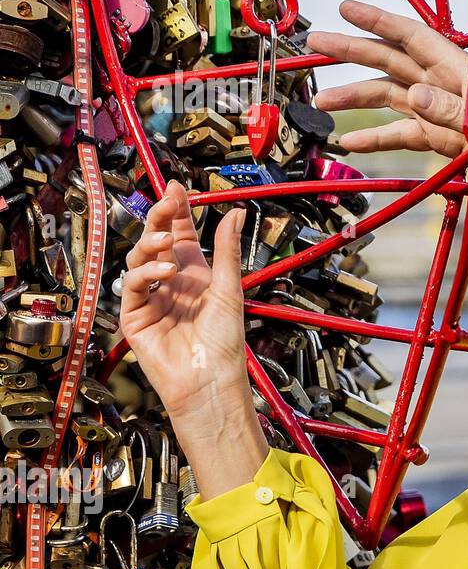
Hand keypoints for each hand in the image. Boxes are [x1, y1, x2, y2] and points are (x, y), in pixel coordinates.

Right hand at [117, 181, 262, 460]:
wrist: (210, 379)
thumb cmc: (224, 342)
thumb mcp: (229, 288)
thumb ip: (227, 250)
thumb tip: (235, 212)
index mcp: (195, 274)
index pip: (181, 235)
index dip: (177, 212)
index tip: (177, 188)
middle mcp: (172, 284)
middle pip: (156, 242)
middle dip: (158, 220)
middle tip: (166, 202)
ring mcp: (151, 299)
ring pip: (139, 260)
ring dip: (151, 246)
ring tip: (168, 245)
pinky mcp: (135, 317)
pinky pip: (131, 287)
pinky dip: (145, 273)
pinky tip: (164, 272)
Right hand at [308, 0, 467, 226]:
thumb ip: (455, 113)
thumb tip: (411, 97)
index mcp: (464, 71)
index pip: (415, 38)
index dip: (381, 21)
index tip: (347, 7)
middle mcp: (449, 86)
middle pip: (393, 62)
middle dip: (355, 51)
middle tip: (316, 43)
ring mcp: (445, 112)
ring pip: (392, 98)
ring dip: (358, 98)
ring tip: (323, 100)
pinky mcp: (447, 140)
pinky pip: (405, 136)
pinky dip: (379, 138)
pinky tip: (351, 142)